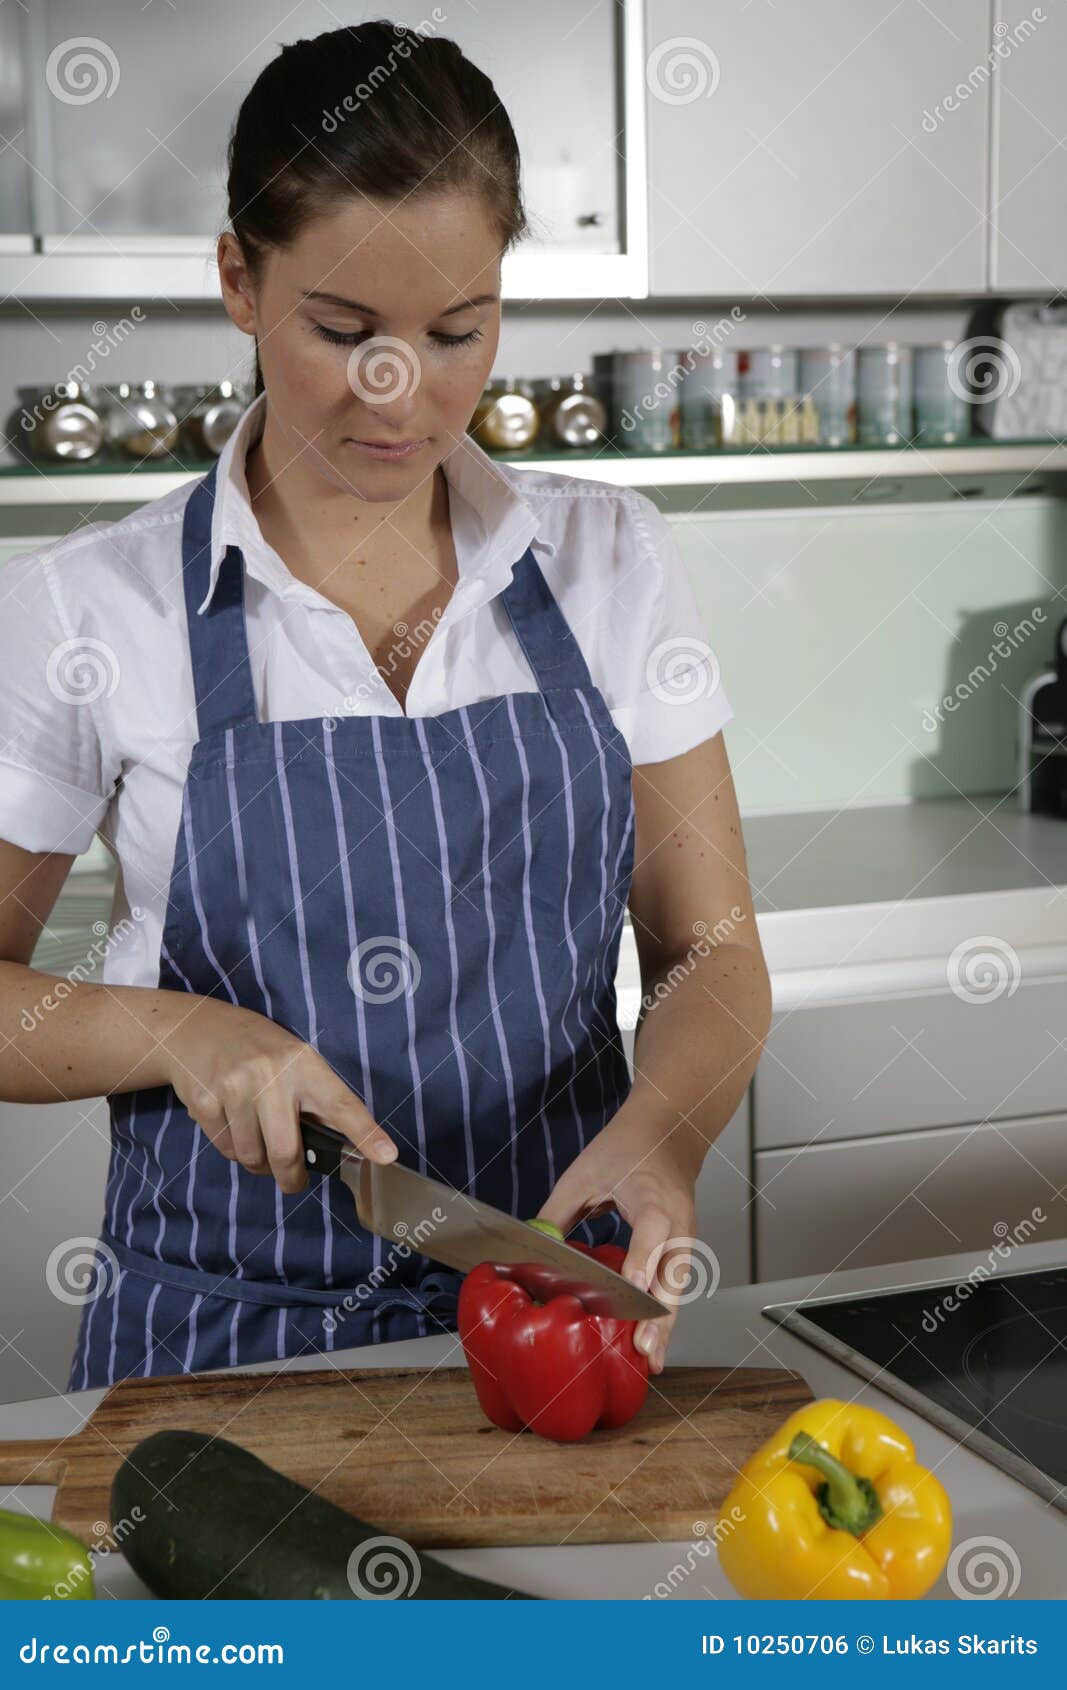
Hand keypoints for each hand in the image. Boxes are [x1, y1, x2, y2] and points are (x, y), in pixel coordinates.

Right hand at [163, 997, 397, 1192]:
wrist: (194, 1027)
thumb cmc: (255, 1049)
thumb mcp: (292, 1059)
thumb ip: (312, 1098)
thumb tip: (336, 1148)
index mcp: (303, 1063)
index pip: (340, 1103)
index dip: (365, 1132)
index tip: (386, 1155)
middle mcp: (270, 1075)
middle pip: (286, 1151)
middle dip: (292, 1178)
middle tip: (294, 1181)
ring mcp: (235, 1088)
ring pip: (252, 1156)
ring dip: (258, 1163)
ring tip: (257, 1140)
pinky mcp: (205, 1102)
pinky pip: (225, 1149)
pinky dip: (232, 1148)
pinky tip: (232, 1123)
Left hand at [533, 1108, 701, 1374]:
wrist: (670, 1129)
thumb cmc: (627, 1147)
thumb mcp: (585, 1173)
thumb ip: (558, 1212)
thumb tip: (530, 1251)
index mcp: (653, 1194)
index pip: (653, 1231)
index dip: (642, 1262)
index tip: (632, 1292)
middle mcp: (677, 1219)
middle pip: (673, 1272)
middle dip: (659, 1315)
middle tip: (644, 1351)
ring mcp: (686, 1235)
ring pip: (678, 1286)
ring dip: (665, 1324)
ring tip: (650, 1361)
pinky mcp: (683, 1247)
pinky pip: (675, 1284)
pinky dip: (666, 1313)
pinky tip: (653, 1341)